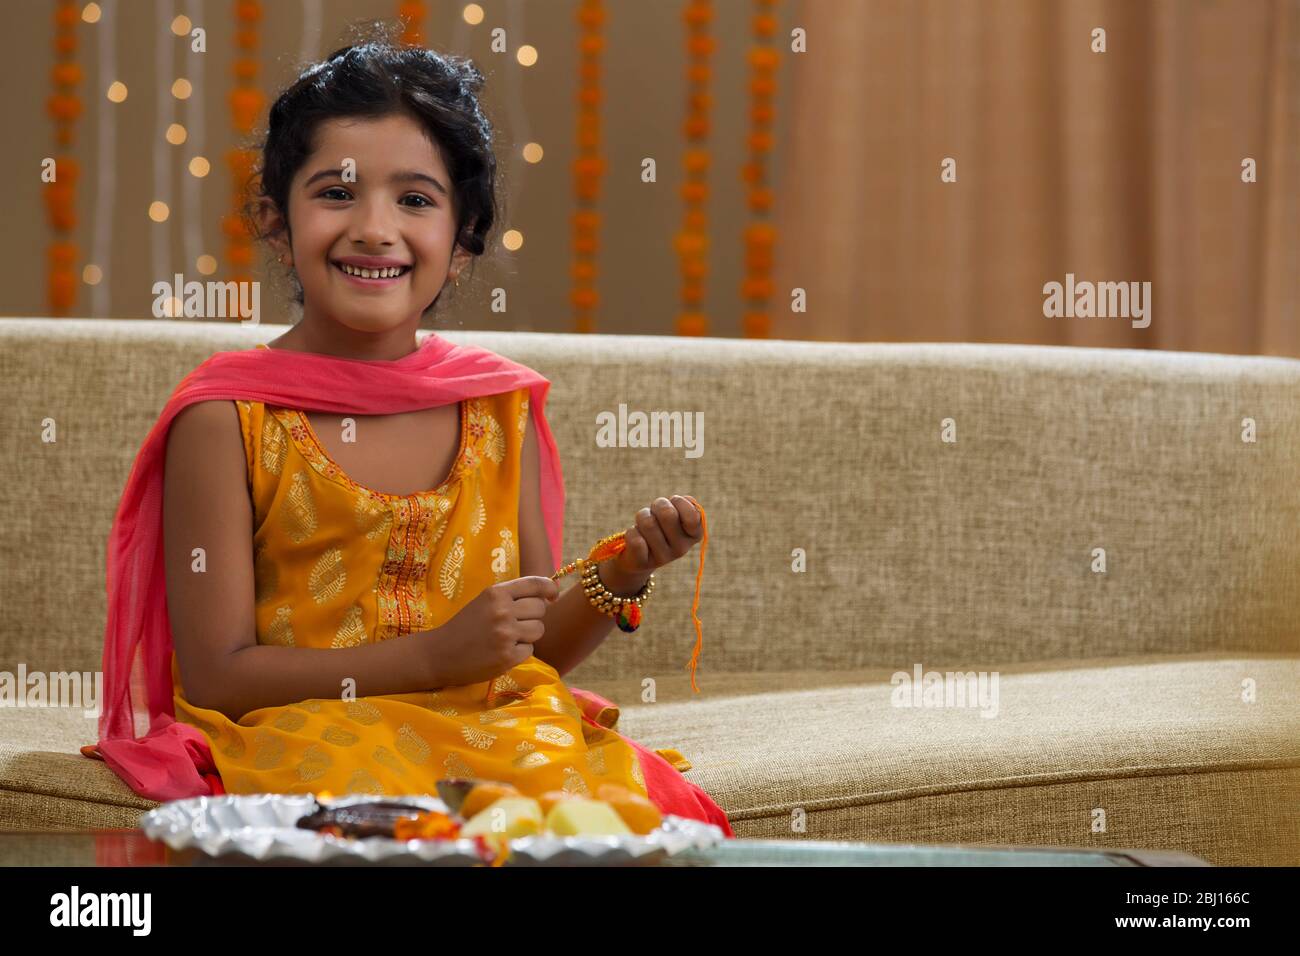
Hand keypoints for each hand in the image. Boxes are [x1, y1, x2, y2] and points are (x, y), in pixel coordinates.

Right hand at [425, 576, 558, 686]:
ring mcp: (505, 634)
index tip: (553, 595)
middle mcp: (502, 611)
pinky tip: (502, 651)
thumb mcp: (485, 602)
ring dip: (528, 635)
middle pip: (541, 609)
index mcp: (496, 593)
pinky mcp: (507, 657)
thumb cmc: (465, 626)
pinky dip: (520, 652)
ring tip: (508, 638)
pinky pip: (530, 650)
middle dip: (533, 616)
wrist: (439, 653)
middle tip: (515, 623)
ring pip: (539, 630)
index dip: (549, 588)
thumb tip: (548, 596)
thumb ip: (512, 597)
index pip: (535, 584)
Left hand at [610, 495, 704, 580]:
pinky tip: (637, 538)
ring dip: (642, 517)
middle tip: (655, 513)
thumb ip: (684, 504)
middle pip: (667, 513)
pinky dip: (632, 532)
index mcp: (694, 535)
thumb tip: (687, 501)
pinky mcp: (644, 563)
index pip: (693, 515)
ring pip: (648, 523)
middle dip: (657, 506)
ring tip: (644, 525)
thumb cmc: (660, 524)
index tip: (673, 505)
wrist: (639, 554)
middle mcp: (682, 549)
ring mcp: (663, 558)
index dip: (678, 502)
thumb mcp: (676, 512)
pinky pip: (635, 539)